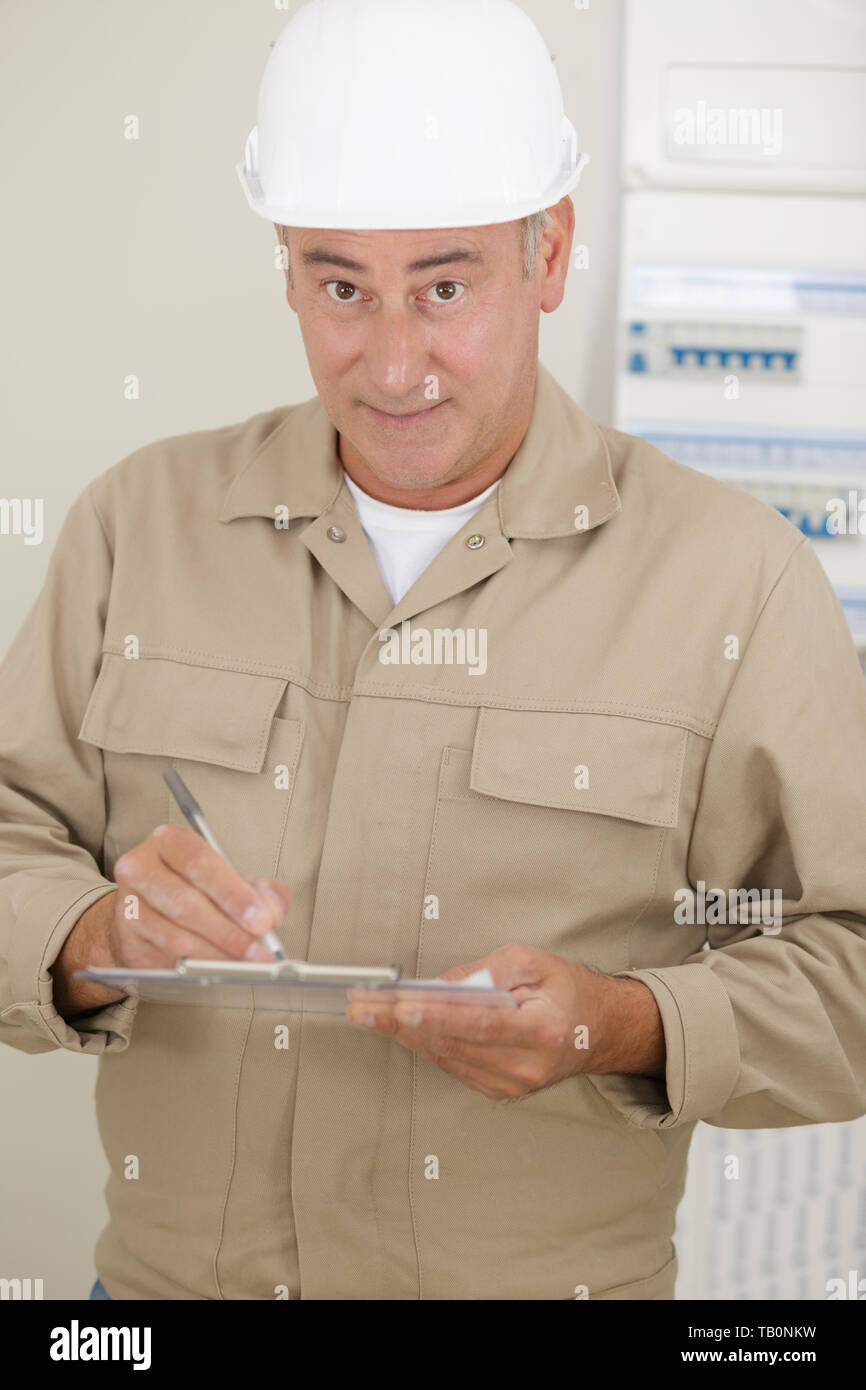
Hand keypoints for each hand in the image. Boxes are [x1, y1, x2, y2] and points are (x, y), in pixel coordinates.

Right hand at [108, 824, 290, 967]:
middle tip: (260, 950)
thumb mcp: (232, 880)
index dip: (233, 894)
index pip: (200, 863)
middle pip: (185, 902)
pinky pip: (164, 957)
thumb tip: (271, 914)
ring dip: (215, 954)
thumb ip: (261, 892)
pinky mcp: (127, 939)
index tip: (262, 921)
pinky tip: (218, 970)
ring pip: (174, 935)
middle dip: (229, 931)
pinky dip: (195, 966)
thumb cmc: (196, 889)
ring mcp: (128, 904)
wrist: (147, 912)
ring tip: (246, 964)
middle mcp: (140, 867)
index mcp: (169, 841)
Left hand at [345, 943, 664, 1099]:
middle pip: (453, 1043)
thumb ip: (486, 971)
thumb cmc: (566, 989)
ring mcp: (512, 1083)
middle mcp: (526, 1064)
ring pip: (445, 1055)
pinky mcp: (500, 1090)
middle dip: (401, 1022)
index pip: (481, 1023)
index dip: (438, 1016)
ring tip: (368, 1012)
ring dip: (403, 1033)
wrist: (599, 1031)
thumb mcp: (531, 962)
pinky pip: (452, 1063)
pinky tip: (398, 1027)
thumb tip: (437, 985)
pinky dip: (424, 1043)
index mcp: (543, 1029)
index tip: (399, 1007)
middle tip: (361, 1006)